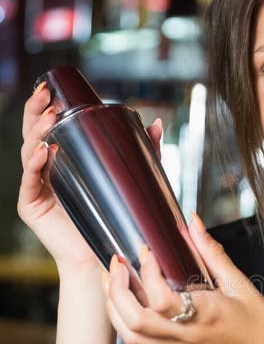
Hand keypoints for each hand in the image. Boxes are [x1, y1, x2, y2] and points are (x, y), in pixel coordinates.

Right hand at [18, 82, 162, 272]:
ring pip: (28, 153)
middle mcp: (44, 171)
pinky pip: (30, 181)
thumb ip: (141, 153)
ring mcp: (35, 188)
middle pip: (32, 134)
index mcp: (61, 161)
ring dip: (37, 132)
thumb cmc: (114, 218)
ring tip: (51, 118)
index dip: (45, 107)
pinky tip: (45, 151)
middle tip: (46, 96)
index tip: (51, 89)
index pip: (48, 128)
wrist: (107, 255)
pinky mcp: (32, 207)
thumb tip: (156, 125)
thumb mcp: (130, 179)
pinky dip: (36, 164)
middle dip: (36, 112)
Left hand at [104, 214, 263, 343]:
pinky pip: (140, 339)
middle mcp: (186, 335)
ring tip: (113, 279)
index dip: (148, 272)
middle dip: (117, 291)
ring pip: (131, 335)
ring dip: (115, 306)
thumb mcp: (241, 285)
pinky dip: (124, 318)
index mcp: (205, 316)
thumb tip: (193, 224)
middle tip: (117, 263)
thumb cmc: (261, 327)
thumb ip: (213, 254)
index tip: (148, 251)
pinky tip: (128, 297)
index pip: (161, 299)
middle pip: (134, 322)